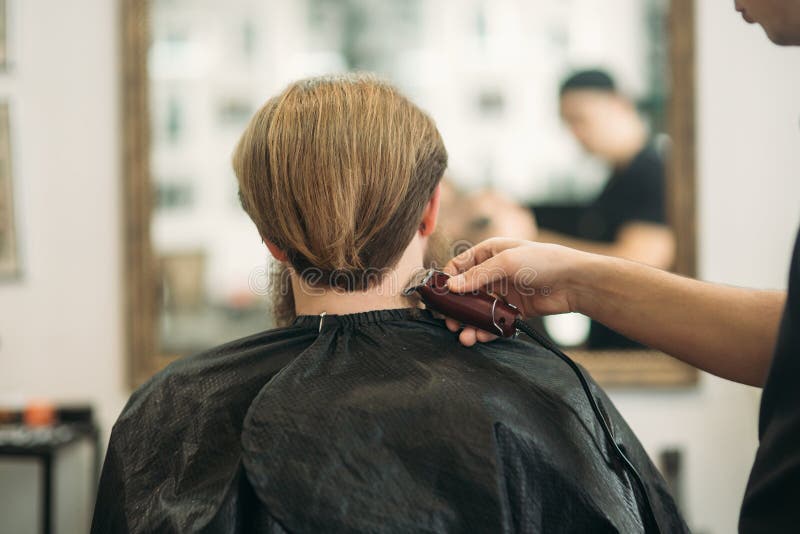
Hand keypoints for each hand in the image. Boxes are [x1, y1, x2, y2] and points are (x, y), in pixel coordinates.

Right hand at [442, 237, 587, 345]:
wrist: (575, 282)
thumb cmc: (543, 261)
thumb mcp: (506, 263)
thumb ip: (478, 275)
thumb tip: (451, 287)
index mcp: (488, 253)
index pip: (458, 266)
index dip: (446, 281)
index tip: (439, 298)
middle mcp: (492, 272)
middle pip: (465, 292)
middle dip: (456, 308)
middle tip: (450, 323)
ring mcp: (503, 292)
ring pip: (478, 309)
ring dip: (469, 323)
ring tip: (464, 336)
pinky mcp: (513, 310)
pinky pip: (493, 321)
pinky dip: (485, 330)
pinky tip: (480, 337)